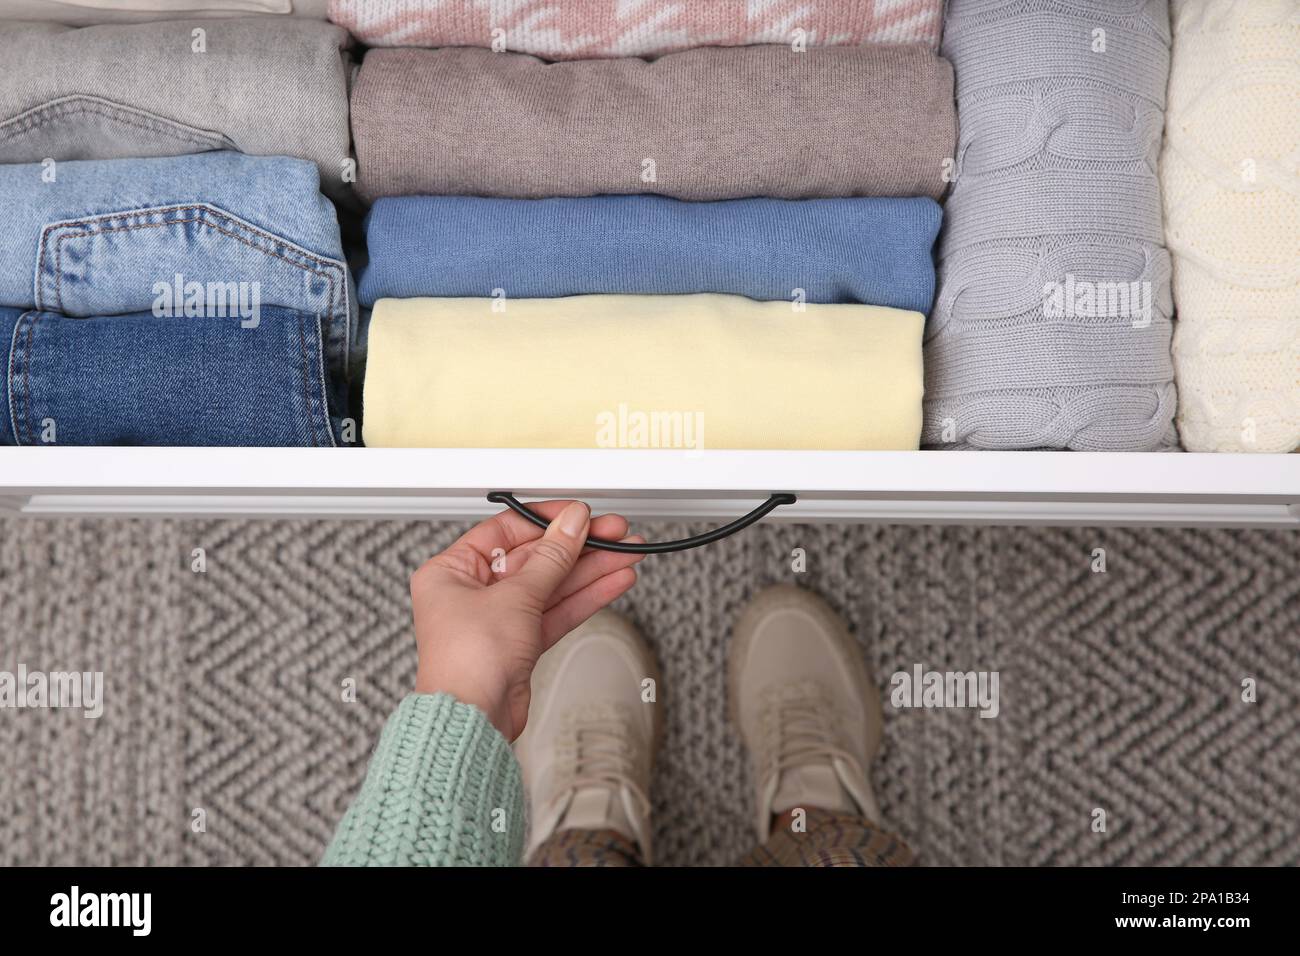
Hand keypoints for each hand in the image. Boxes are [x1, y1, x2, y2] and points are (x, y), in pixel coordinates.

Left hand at [410, 500, 643, 739]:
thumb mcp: (515, 597)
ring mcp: (499, 618)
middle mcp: (473, 591)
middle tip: (614, 534)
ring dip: (591, 570)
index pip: (507, 530)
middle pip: (536, 557)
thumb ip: (552, 557)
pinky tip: (613, 582)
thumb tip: (571, 524)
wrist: (473, 721)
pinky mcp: (521, 643)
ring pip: (553, 584)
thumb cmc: (467, 664)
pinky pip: (557, 610)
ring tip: (627, 555)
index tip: (581, 515)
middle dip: (580, 546)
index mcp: (452, 570)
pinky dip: (585, 597)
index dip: (548, 520)